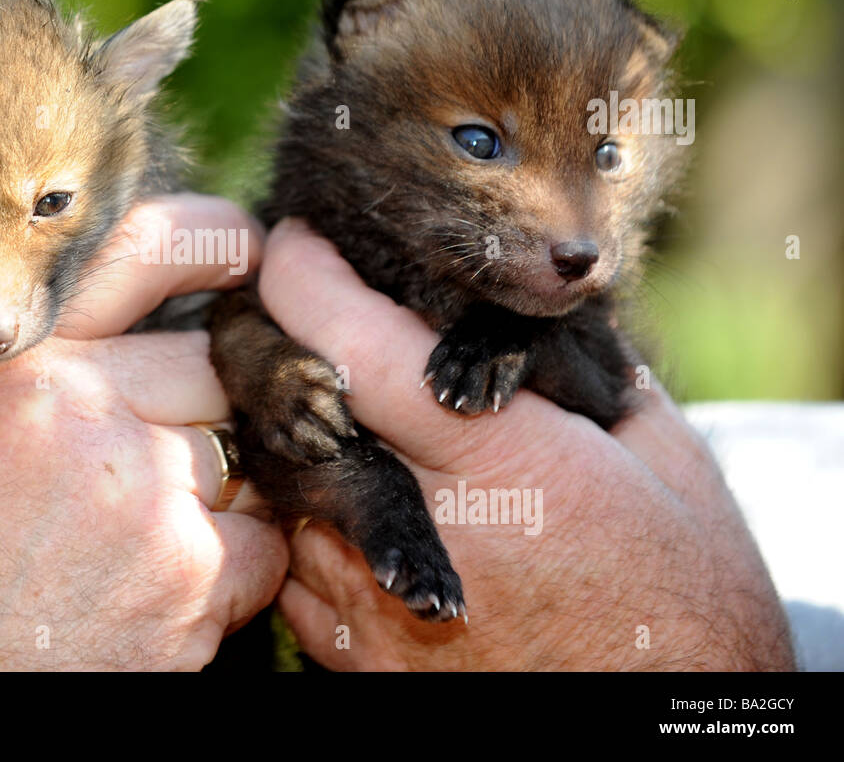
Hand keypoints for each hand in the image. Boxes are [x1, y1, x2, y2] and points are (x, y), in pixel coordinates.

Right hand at [0, 194, 285, 669]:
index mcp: (4, 358)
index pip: (138, 248)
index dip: (208, 238)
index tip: (240, 248)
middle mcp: (73, 403)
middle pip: (208, 363)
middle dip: (199, 409)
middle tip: (159, 458)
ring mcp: (137, 482)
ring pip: (237, 453)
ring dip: (209, 496)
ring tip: (132, 545)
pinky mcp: (186, 568)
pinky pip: (261, 541)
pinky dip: (230, 572)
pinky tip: (156, 599)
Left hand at [258, 219, 794, 670]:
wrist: (655, 720)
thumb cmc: (679, 594)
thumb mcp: (661, 455)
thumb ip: (582, 369)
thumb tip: (521, 301)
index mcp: (496, 459)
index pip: (352, 341)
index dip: (305, 274)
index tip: (296, 244)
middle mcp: (417, 525)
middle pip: (291, 405)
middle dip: (282, 347)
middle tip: (296, 316)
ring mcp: (371, 599)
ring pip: (280, 483)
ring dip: (294, 434)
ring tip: (332, 410)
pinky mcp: (351, 655)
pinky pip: (289, 562)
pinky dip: (306, 517)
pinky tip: (350, 499)